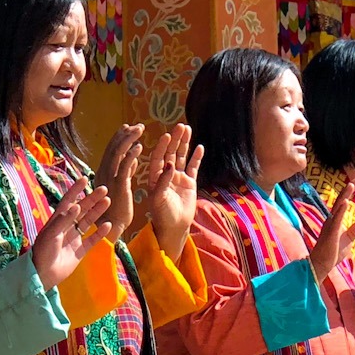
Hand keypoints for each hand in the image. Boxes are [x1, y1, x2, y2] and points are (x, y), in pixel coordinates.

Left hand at [31, 178, 115, 292]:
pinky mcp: (80, 251)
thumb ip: (63, 220)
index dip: (76, 190)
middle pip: (82, 209)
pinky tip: (107, 224)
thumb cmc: (43, 252)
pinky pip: (92, 239)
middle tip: (104, 189)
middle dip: (92, 199)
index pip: (68, 201)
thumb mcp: (51, 234)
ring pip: (88, 222)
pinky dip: (100, 232)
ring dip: (98, 211)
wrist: (43, 274)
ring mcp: (74, 238)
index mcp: (57, 220)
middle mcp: (67, 227)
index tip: (85, 179)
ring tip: (108, 201)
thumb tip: (77, 206)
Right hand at [94, 122, 144, 237]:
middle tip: (136, 126)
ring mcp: (110, 178)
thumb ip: (126, 172)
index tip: (128, 127)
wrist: (111, 227)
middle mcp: (104, 172)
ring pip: (118, 153)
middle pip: (113, 147)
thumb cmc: (115, 211)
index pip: (111, 150)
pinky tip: (140, 146)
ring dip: (129, 139)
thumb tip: (134, 160)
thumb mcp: (121, 187)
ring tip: (139, 129)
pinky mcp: (118, 185)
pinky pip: (125, 166)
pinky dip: (131, 154)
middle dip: (125, 135)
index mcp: (103, 172)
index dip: (119, 137)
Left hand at [141, 124, 200, 259]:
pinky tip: (199, 147)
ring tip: (188, 129)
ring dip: (184, 144)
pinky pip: (193, 167)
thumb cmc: (162, 214)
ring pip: (182, 157)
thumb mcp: (158, 198)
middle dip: (175, 140)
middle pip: (171, 153)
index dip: (162, 147)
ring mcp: (178, 177)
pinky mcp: (189, 183)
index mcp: (155, 177)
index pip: (158, 158)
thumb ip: (163, 181)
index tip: (166, 136)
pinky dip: (196, 158)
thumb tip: (170, 164)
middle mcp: (166, 174)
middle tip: (180, 126)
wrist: (174, 227)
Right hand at [309, 181, 354, 284]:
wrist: (321, 265)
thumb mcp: (348, 239)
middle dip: (347, 190)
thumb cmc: (333, 253)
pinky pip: (336, 219)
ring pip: (338, 207)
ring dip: (345, 195)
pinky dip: (341, 210)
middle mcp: (331, 220)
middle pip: (340, 202)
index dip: (348, 194)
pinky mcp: (330, 232)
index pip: (343, 205)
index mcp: (336, 222)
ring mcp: (330, 225)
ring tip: (352, 184)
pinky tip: (346, 201)